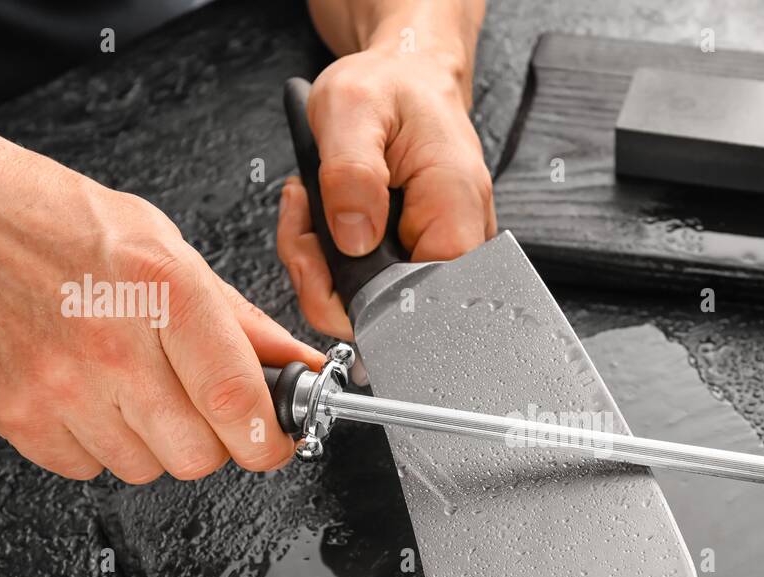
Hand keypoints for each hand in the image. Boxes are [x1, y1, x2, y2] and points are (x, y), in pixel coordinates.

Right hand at [0, 101, 322, 481]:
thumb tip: (295, 365)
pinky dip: (98, 446)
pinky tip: (88, 396)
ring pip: (146, 468)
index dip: (271, 437)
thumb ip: (239, 319)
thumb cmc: (59, 219)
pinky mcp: (15, 415)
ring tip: (131, 386)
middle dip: (214, 442)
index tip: (279, 439)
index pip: (238, 402)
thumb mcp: (168, 247)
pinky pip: (86, 470)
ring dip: (153, 442)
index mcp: (163, 291)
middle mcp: (110, 345)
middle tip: (202, 409)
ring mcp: (57, 387)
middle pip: (198, 455)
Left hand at [277, 0, 492, 338]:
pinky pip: (369, 288)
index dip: (362, 293)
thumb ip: (351, 174)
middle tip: (305, 218)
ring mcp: (437, 256)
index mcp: (455, 206)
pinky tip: (323, 219)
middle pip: (392, 310)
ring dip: (323, 267)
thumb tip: (354, 238)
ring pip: (373, 305)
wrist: (405, 79)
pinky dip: (331, 262)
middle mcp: (458, 241)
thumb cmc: (389, 88)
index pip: (422, 298)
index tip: (320, 250)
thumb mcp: (352, 109)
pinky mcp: (415, 260)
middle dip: (328, 278)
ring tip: (312, 208)